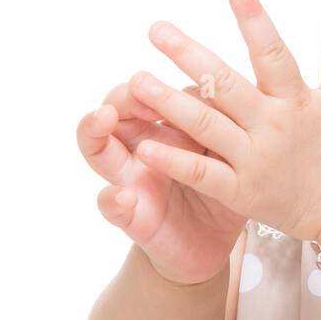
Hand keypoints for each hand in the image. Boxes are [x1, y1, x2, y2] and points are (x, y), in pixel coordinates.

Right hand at [77, 73, 249, 285]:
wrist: (214, 242)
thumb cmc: (221, 185)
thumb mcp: (225, 148)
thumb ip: (220, 119)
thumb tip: (221, 84)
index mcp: (164, 128)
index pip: (147, 94)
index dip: (155, 81)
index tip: (170, 77)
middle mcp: (139, 149)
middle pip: (114, 112)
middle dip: (122, 95)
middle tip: (138, 84)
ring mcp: (131, 181)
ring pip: (98, 150)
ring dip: (95, 131)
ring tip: (103, 118)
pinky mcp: (133, 218)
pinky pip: (112, 207)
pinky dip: (112, 200)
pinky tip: (123, 195)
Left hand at [134, 0, 320, 241]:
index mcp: (297, 101)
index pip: (272, 53)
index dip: (255, 19)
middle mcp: (273, 127)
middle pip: (225, 86)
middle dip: (189, 55)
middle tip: (157, 29)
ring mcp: (255, 161)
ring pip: (206, 126)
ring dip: (169, 102)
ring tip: (137, 80)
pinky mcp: (242, 192)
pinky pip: (203, 174)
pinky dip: (174, 160)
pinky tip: (145, 145)